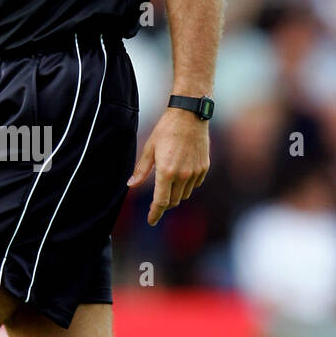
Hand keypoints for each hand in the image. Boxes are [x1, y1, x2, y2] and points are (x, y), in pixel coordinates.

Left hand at [127, 107, 209, 225]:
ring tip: (168, 185)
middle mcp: (183, 175)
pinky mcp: (204, 167)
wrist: (190, 115)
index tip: (151, 221)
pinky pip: (195, 185)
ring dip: (175, 195)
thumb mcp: (149, 149)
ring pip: (185, 194)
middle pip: (173, 201)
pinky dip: (187, 185)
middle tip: (156, 203)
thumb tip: (131, 186)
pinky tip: (181, 175)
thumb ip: (141, 170)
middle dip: (164, 205)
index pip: (161, 201)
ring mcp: (195, 172)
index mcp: (166, 172)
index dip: (155, 213)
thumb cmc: (166, 129)